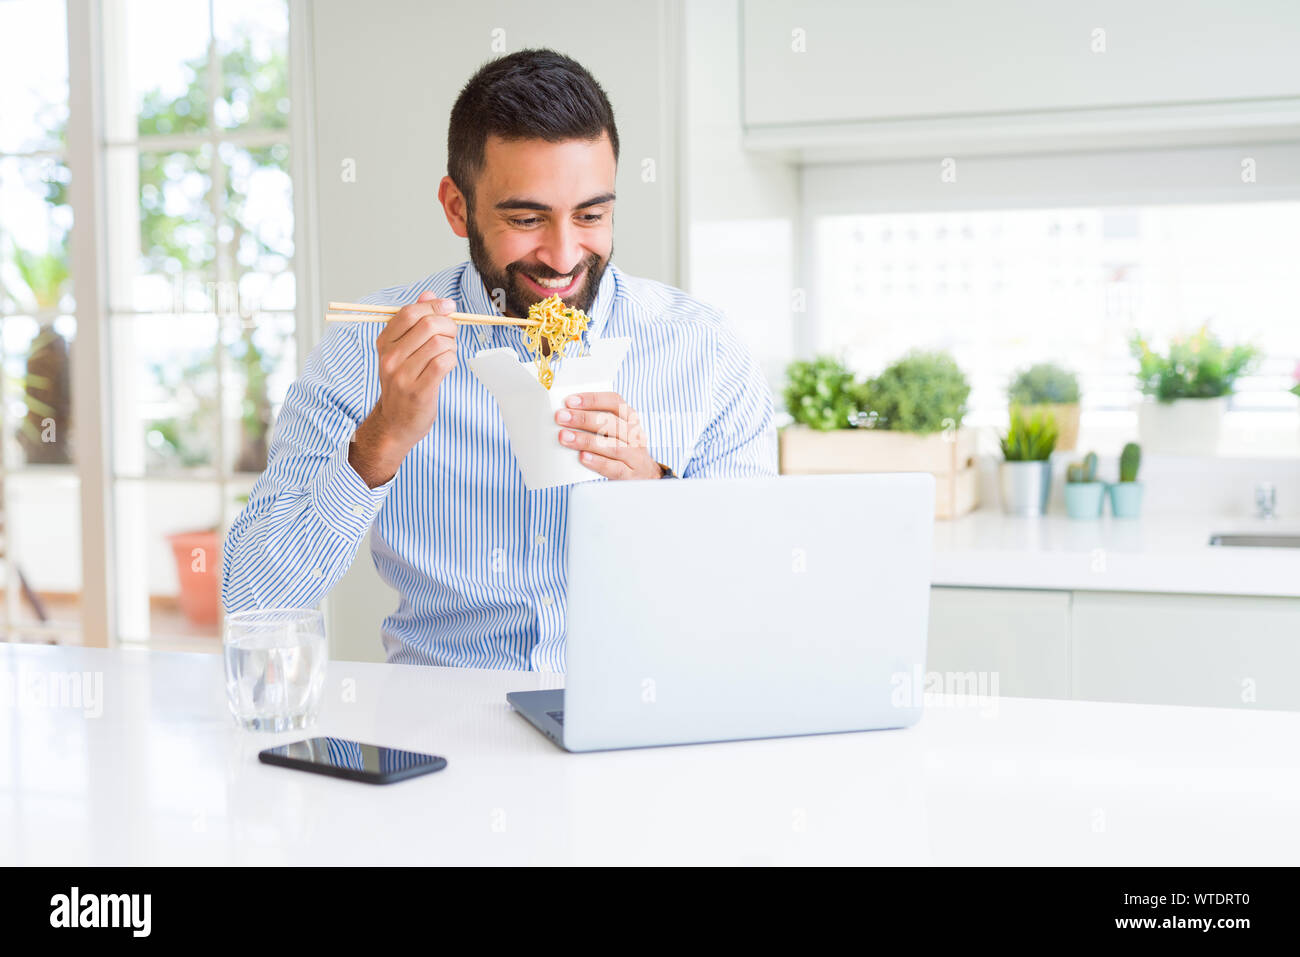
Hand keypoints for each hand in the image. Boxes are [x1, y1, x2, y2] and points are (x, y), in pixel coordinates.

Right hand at [350, 290, 457, 486]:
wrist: (396, 423)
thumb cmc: (403, 384)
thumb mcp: (402, 351)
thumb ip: (415, 321)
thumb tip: (429, 294)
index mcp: (384, 343)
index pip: (409, 312)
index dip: (433, 305)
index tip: (449, 307)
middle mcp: (390, 358)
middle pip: (428, 325)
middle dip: (448, 325)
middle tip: (452, 334)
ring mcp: (403, 375)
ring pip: (439, 343)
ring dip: (452, 345)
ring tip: (448, 353)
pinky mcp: (419, 391)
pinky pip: (444, 362)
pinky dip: (452, 360)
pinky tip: (448, 365)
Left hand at [555, 392, 663, 479]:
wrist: (645, 474)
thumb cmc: (622, 448)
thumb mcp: (615, 430)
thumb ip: (597, 421)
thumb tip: (566, 414)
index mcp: (630, 418)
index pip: (614, 402)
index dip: (592, 400)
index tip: (570, 401)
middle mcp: (634, 434)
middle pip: (610, 423)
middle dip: (583, 418)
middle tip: (561, 417)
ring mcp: (634, 455)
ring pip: (612, 445)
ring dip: (586, 440)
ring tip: (565, 437)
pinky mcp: (630, 475)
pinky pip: (614, 467)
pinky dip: (598, 461)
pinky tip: (582, 457)